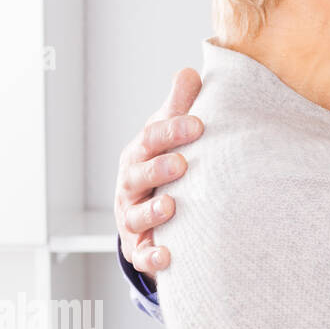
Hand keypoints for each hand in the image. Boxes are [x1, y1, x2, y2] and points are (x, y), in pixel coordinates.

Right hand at [114, 69, 203, 278]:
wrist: (154, 211)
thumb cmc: (165, 164)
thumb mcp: (171, 135)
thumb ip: (180, 106)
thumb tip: (190, 72)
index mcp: (140, 154)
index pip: (152, 138)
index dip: (172, 130)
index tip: (198, 124)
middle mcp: (131, 186)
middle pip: (138, 176)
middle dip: (158, 169)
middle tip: (182, 164)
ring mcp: (133, 218)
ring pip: (137, 217)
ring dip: (152, 212)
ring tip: (171, 207)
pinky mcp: (140, 248)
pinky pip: (142, 255)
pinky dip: (151, 257)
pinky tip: (166, 256)